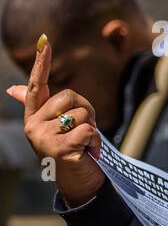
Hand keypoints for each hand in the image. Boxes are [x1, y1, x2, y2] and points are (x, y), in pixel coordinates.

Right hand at [6, 34, 104, 206]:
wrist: (80, 185)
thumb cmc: (73, 153)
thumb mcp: (57, 127)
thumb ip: (41, 106)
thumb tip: (13, 90)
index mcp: (34, 117)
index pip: (36, 85)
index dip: (41, 62)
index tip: (44, 41)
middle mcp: (33, 125)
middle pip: (69, 96)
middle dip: (87, 111)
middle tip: (86, 132)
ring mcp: (44, 138)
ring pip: (81, 113)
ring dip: (92, 128)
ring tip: (86, 145)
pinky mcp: (59, 149)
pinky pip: (88, 130)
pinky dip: (96, 143)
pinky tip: (89, 155)